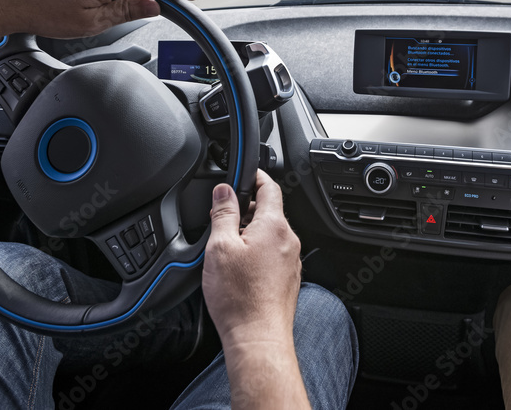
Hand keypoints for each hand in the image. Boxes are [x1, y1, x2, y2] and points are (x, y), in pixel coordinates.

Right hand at [203, 170, 301, 348]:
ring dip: (249, 231)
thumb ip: (223, 213)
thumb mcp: (220, 247)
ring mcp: (290, 260)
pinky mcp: (287, 278)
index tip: (242, 173)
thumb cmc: (240, 298)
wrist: (258, 338)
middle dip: (246, 207)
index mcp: (274, 225)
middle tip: (222, 214)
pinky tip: (238, 267)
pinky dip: (256, 250)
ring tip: (226, 245)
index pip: (269, 186)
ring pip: (269, 233)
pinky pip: (272, 253)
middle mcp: (288, 240)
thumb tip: (224, 191)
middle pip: (269, 210)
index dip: (254, 175)